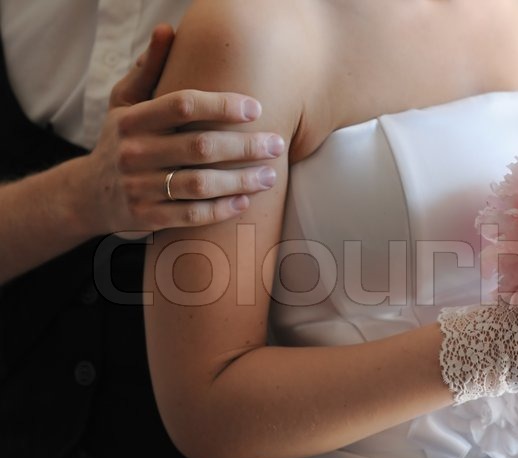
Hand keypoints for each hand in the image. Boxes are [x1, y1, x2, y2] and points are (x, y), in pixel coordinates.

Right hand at [81, 24, 284, 235]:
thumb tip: (169, 30)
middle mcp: (134, 152)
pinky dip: (222, 209)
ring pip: (200, 185)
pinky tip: (245, 201)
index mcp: (132, 119)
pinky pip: (191, 215)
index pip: (183, 106)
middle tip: (277, 144)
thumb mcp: (124, 102)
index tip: (257, 108)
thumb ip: (149, 69)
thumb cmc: (121, 139)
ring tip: (270, 176)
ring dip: (241, 181)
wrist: (89, 193)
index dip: (223, 105)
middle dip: (245, 146)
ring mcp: (139, 187)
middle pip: (200, 147)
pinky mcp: (147, 217)